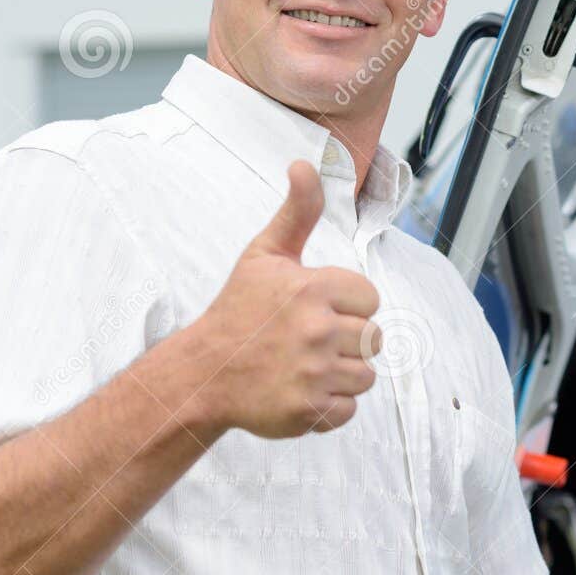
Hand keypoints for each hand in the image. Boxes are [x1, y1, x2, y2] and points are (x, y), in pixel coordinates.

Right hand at [187, 161, 382, 437]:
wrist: (202, 373)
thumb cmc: (239, 310)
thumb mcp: (264, 254)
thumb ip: (296, 211)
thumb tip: (304, 163)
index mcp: (313, 288)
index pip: (369, 298)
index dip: (347, 305)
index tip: (315, 308)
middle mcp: (317, 330)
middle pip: (373, 338)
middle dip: (346, 340)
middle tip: (307, 341)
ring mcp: (314, 373)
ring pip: (365, 375)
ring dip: (341, 374)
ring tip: (305, 365)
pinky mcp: (310, 410)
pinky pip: (348, 409)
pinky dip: (330, 406)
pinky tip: (301, 390)